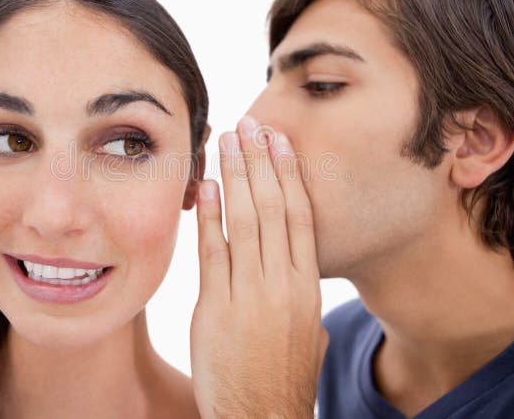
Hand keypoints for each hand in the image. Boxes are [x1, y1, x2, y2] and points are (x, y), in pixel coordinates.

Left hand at [190, 115, 328, 418]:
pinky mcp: (216, 308)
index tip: (279, 141)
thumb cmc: (283, 378)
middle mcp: (283, 283)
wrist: (261, 418)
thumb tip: (293, 264)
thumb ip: (298, 293)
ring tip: (227, 141)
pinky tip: (206, 186)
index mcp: (306, 286)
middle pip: (273, 207)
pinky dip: (210, 217)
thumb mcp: (306, 331)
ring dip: (235, 176)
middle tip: (250, 124)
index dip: (289, 173)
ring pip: (245, 221)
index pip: (300, 215)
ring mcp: (250, 294)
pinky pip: (213, 252)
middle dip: (260, 161)